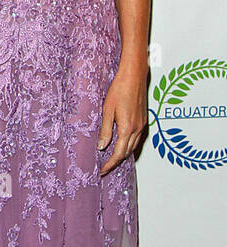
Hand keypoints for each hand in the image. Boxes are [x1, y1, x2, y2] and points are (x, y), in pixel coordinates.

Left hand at [98, 59, 148, 176]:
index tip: (102, 170)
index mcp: (127, 128)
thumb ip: (106, 130)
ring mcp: (142, 125)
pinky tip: (122, 145)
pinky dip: (129, 146)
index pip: (118, 153)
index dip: (110, 164)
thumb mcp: (107, 110)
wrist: (134, 76)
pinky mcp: (143, 120)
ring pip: (133, 147)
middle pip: (126, 153)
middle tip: (104, 167)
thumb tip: (101, 146)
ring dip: (123, 155)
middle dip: (115, 162)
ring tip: (111, 159)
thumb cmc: (119, 89)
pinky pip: (137, 139)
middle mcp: (137, 129)